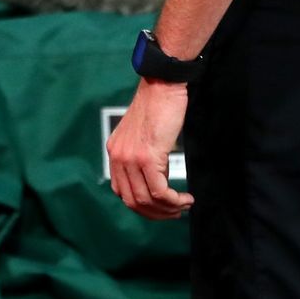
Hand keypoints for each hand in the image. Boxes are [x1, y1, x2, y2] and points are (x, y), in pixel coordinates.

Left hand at [107, 78, 193, 219]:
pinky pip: (159, 191)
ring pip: (146, 200)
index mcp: (114, 152)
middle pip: (132, 201)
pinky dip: (173, 200)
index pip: (121, 192)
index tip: (161, 208)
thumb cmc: (159, 107)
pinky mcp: (147, 156)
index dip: (142, 206)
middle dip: (156, 213)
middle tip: (175, 212)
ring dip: (167, 209)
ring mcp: (130, 158)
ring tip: (183, 205)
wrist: (162, 85)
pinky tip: (185, 198)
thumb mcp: (144, 136)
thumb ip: (144, 158)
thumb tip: (156, 184)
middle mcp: (117, 157)